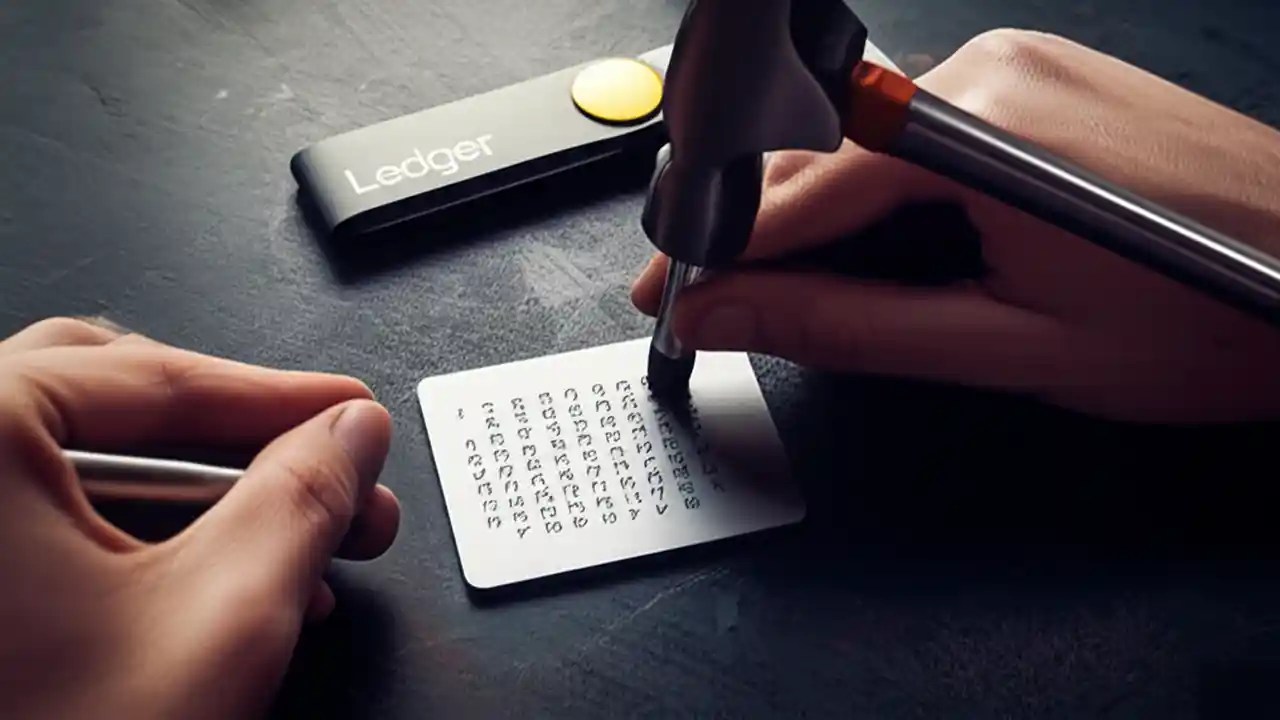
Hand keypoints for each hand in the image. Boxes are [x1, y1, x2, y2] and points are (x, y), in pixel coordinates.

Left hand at [0, 317, 400, 718]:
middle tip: (328, 470)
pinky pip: (40, 526)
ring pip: (77, 465)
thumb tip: (350, 433)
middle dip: (237, 440)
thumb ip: (302, 502)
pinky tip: (222, 589)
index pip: (153, 378)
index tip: (353, 412)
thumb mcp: (218, 622)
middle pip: (109, 399)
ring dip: (200, 499)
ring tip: (299, 549)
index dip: (280, 397)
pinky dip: (140, 543)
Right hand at [632, 29, 1279, 422]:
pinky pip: (921, 130)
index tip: (675, 299)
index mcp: (978, 130)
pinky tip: (864, 241)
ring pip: (867, 144)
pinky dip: (877, 189)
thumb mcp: (1010, 345)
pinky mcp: (1045, 83)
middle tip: (704, 296)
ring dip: (815, 213)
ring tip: (773, 282)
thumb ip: (853, 328)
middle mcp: (993, 74)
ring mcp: (1023, 69)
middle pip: (822, 157)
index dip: (721, 256)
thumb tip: (741, 315)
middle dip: (750, 232)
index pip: (800, 193)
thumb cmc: (1214, 319)